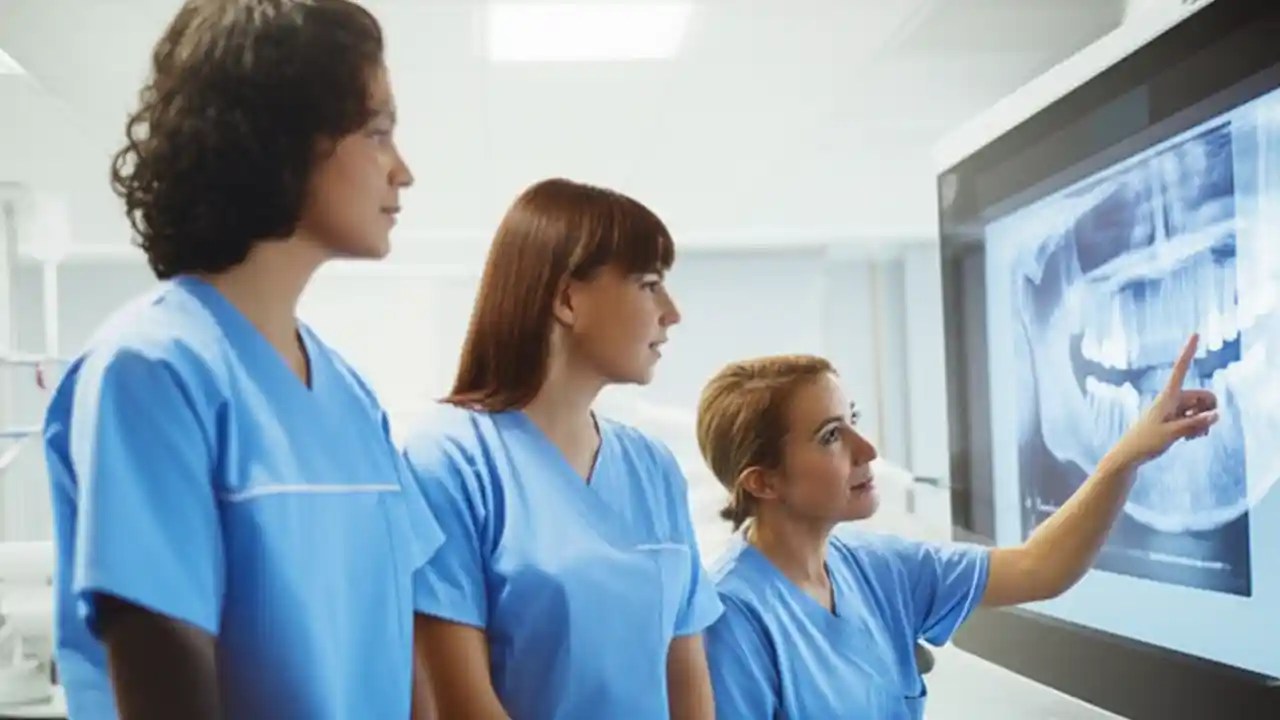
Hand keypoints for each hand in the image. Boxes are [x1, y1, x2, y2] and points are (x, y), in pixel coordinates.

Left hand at [1111, 333, 1218, 465]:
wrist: (1129, 456)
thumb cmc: (1146, 442)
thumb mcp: (1172, 434)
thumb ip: (1194, 424)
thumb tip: (1216, 415)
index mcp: (1167, 396)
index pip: (1180, 369)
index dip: (1188, 351)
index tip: (1195, 333)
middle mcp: (1171, 400)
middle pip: (1202, 395)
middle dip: (1208, 409)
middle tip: (1201, 427)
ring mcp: (1173, 410)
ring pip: (1200, 409)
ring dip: (1203, 421)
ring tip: (1191, 436)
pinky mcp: (1173, 420)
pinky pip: (1195, 419)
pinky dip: (1197, 427)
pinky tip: (1190, 439)